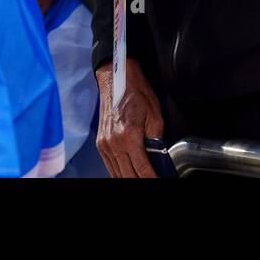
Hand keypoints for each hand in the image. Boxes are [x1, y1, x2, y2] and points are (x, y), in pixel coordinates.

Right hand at [95, 59, 163, 177]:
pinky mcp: (100, 143)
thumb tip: (157, 158)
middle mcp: (113, 143)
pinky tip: (128, 174)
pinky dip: (119, 173)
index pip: (142, 169)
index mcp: (129, 136)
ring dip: (129, 178)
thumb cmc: (136, 92)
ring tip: (142, 178)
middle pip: (128, 175)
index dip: (152, 179)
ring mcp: (104, 144)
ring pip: (116, 174)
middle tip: (152, 180)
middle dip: (141, 181)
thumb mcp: (155, 116)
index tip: (159, 181)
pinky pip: (109, 165)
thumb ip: (156, 141)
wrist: (116, 78)